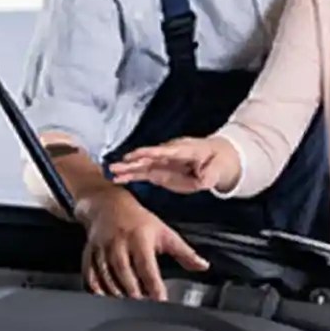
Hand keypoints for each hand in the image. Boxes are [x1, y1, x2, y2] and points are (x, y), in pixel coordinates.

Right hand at [77, 187, 208, 300]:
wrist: (108, 205)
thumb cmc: (140, 221)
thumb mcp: (164, 233)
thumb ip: (184, 252)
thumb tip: (203, 266)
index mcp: (140, 239)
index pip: (147, 267)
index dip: (154, 286)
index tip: (160, 300)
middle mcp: (119, 244)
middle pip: (125, 274)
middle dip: (133, 293)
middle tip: (142, 306)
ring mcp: (102, 249)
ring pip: (106, 277)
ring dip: (116, 293)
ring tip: (126, 304)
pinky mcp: (89, 253)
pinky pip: (90, 275)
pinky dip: (96, 289)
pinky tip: (105, 297)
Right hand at [107, 137, 239, 194]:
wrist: (218, 157)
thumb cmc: (218, 160)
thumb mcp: (218, 169)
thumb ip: (210, 175)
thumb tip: (203, 180)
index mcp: (184, 150)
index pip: (166, 151)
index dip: (151, 152)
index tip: (137, 154)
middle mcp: (169, 154)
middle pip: (150, 156)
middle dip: (134, 160)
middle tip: (118, 164)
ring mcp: (164, 162)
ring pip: (143, 165)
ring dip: (128, 169)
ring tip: (112, 172)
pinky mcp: (160, 171)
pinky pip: (143, 173)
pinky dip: (131, 176)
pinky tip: (118, 179)